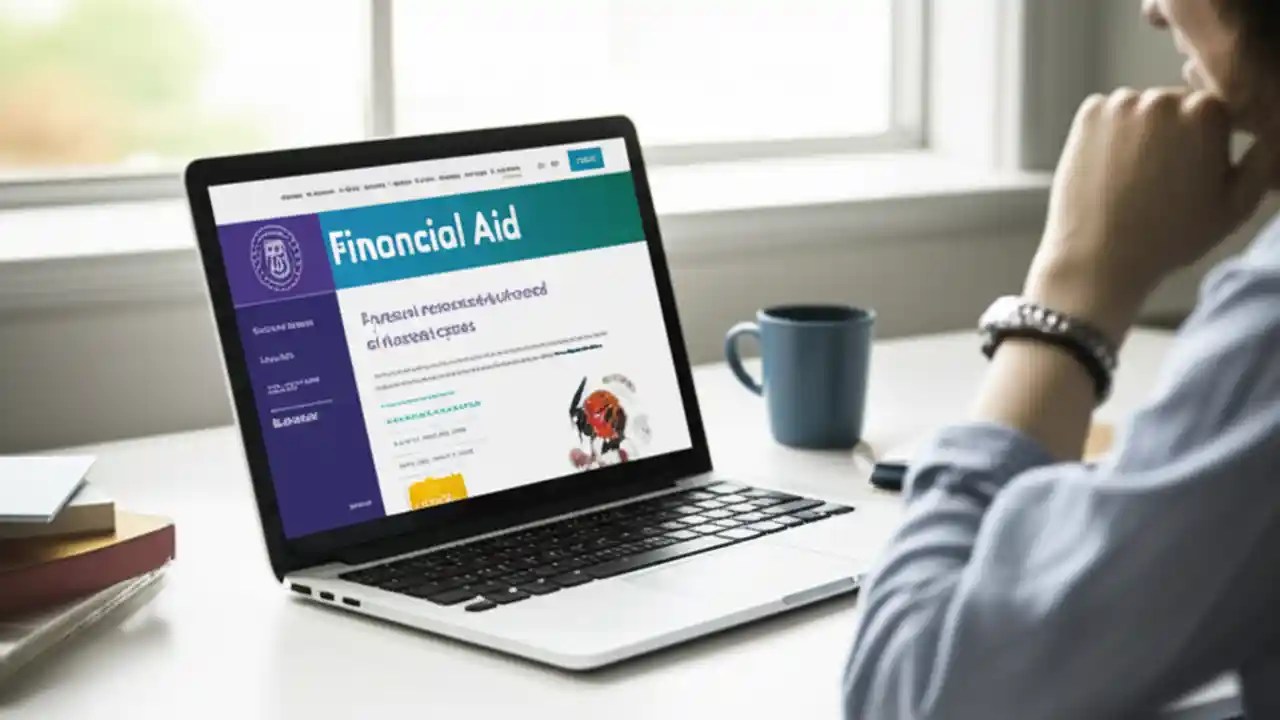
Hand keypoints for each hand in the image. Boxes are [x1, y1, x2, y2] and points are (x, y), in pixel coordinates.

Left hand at [1026, 88, 1274, 340]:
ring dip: (1142, 132)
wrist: (1099, 258)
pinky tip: (1111, 168)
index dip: (1210, 144)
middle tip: (1162, 181)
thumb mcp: (1236, 205)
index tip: (1194, 174)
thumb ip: (1264, 160)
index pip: (1218, 112)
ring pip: (1142, 109)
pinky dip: (1110, 133)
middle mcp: (1164, 97)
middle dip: (1176, 134)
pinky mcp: (1089, 113)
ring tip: (1135, 178)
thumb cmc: (1170, 238)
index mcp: (1207, 112)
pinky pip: (1109, 113)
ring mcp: (1122, 102)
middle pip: (1178, 106)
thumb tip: (1273, 131)